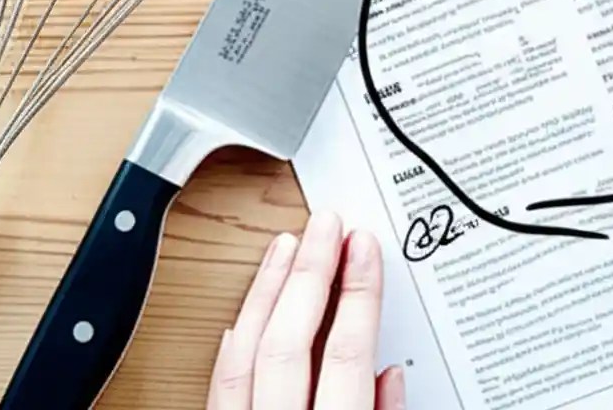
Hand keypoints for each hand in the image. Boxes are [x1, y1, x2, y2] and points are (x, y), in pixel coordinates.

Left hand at [206, 212, 402, 409]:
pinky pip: (219, 384)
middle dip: (309, 274)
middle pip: (287, 342)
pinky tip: (246, 312)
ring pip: (242, 353)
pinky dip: (233, 344)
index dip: (357, 293)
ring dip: (266, 292)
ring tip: (286, 246)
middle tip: (326, 228)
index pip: (345, 355)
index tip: (363, 248)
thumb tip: (392, 377)